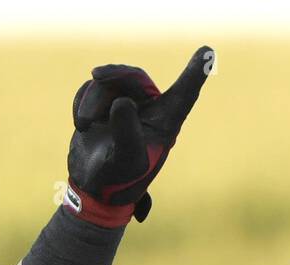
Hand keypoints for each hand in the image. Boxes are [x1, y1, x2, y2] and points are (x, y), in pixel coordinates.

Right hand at [64, 46, 212, 226]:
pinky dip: (82, 102)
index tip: (207, 51)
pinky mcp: (104, 106)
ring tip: (84, 125)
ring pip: (109, 83)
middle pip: (136, 76)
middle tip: (97, 75)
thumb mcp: (126, 160)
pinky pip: (92, 89)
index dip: (195, 72)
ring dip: (92, 100)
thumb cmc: (117, 180)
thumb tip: (123, 100)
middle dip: (115, 74)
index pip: (184, 93)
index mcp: (165, 124)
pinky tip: (82, 126)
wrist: (91, 187)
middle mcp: (149, 112)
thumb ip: (126, 132)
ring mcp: (126, 107)